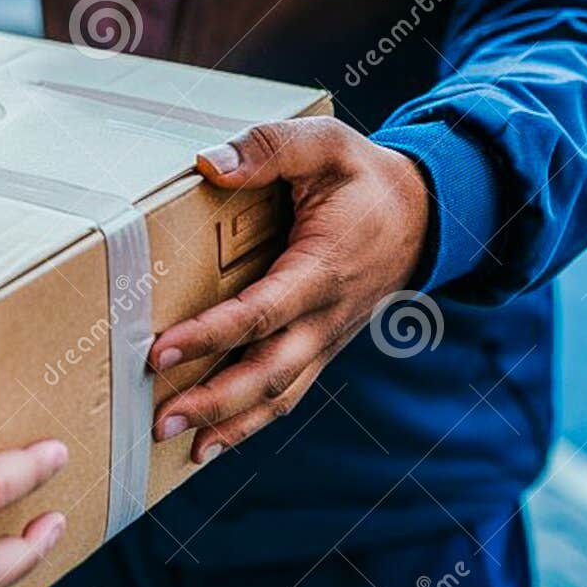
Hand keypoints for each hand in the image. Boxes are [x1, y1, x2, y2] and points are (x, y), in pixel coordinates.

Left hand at [149, 118, 429, 462]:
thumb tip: (208, 166)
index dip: (212, 335)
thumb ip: (268, 149)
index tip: (161, 349)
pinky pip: (286, 393)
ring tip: (178, 443)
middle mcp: (325, 316)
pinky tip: (211, 441)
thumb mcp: (323, 144)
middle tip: (161, 417)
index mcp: (322, 268)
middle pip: (270, 372)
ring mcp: (326, 339)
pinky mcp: (319, 348)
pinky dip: (250, 423)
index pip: (262, 312)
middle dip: (215, 400)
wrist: (424, 214)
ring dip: (230, 424)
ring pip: (280, 395)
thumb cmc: (363, 178)